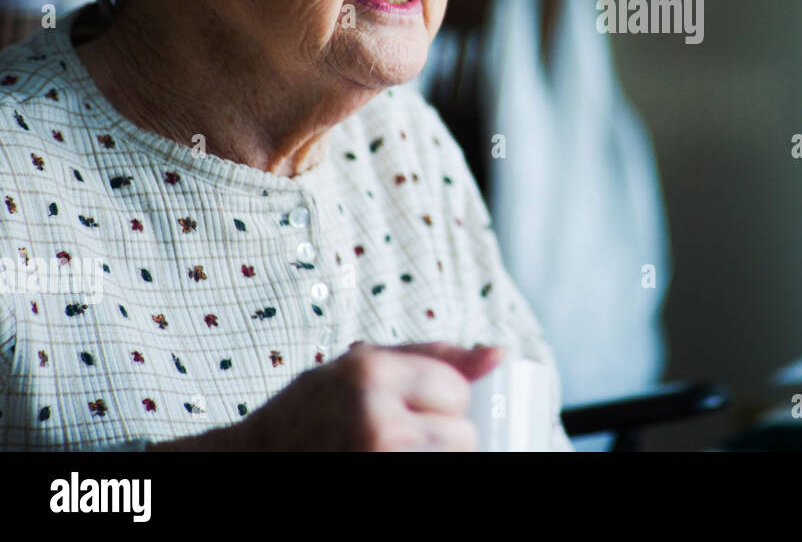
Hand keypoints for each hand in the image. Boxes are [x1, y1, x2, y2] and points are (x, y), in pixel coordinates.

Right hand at [151, 341, 503, 451]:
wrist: (255, 460)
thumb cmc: (315, 409)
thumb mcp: (364, 364)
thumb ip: (434, 354)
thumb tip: (501, 355)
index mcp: (370, 371)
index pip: (457, 390)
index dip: (444, 400)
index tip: (416, 405)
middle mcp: (373, 419)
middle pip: (462, 435)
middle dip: (443, 435)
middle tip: (403, 435)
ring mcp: (374, 459)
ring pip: (453, 461)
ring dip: (434, 457)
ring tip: (396, 451)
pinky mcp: (377, 493)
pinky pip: (435, 476)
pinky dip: (422, 468)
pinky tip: (393, 460)